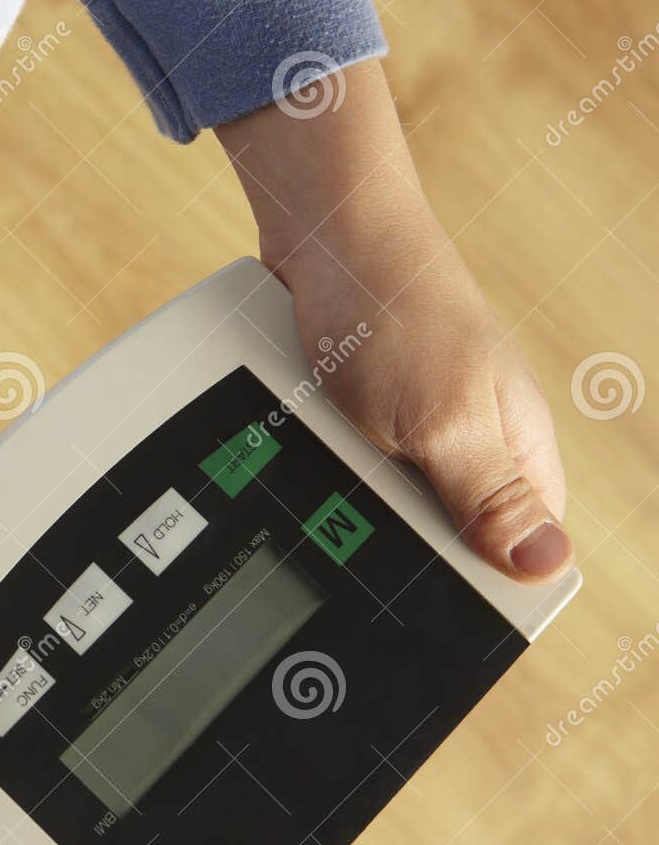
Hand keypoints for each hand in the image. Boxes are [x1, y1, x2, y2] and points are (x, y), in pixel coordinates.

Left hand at [217, 61, 572, 583]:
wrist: (325, 237)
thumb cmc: (392, 311)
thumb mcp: (443, 420)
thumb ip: (485, 494)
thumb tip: (546, 563)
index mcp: (519, 454)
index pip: (520, 555)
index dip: (476, 591)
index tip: (420, 607)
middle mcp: (476, 447)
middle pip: (442, 543)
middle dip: (393, 545)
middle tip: (358, 520)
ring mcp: (419, 434)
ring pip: (382, 512)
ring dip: (346, 507)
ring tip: (327, 476)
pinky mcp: (367, 422)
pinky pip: (342, 474)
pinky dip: (318, 472)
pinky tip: (298, 461)